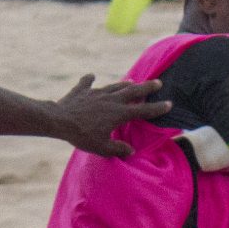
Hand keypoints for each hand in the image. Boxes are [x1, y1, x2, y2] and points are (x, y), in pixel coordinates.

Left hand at [45, 75, 168, 158]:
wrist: (59, 120)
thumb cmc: (82, 136)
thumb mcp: (102, 148)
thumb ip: (118, 149)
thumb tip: (131, 151)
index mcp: (119, 113)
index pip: (143, 110)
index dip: (157, 108)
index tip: (169, 104)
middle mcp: (111, 100)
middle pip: (133, 91)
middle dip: (147, 87)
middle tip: (158, 83)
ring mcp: (96, 92)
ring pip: (115, 86)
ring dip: (125, 84)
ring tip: (132, 82)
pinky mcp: (82, 90)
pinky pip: (87, 83)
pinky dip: (90, 80)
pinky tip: (92, 76)